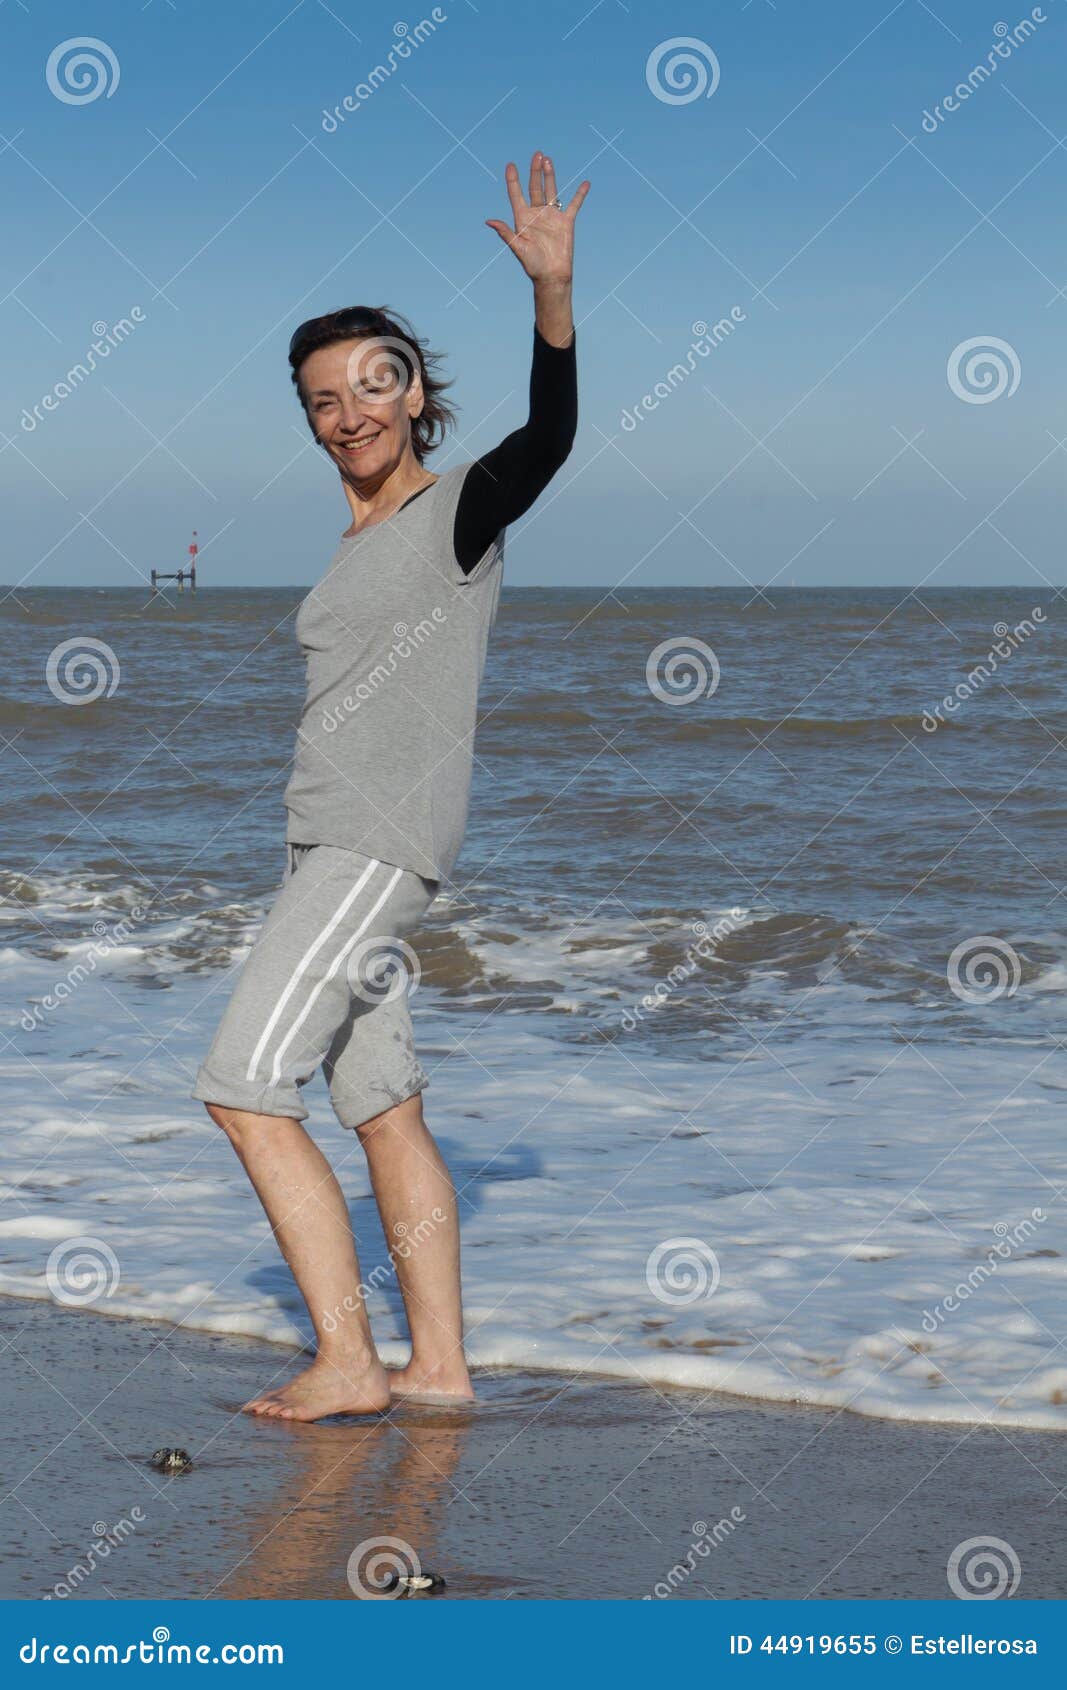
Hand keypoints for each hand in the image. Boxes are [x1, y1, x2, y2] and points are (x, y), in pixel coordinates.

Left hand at [485, 150, 589, 283]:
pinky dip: (580, 194)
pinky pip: (574, 205)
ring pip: (551, 190)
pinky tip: (585, 183)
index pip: (516, 195)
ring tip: (548, 160)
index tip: (510, 165)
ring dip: (549, 176)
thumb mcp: (518, 247)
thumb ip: (505, 232)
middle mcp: (536, 214)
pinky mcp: (566, 222)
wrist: (552, 276)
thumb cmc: (533, 265)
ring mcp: (552, 216)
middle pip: (535, 187)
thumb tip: (489, 221)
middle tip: (537, 154)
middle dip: (535, 171)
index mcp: (522, 219)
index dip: (513, 180)